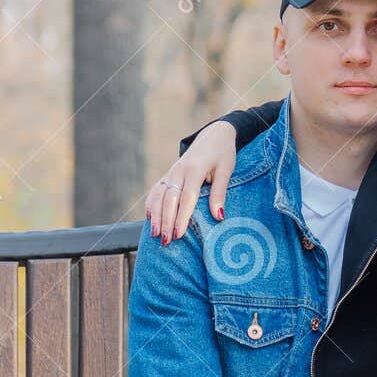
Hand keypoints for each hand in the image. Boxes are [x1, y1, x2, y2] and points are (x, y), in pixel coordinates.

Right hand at [145, 121, 238, 242]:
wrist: (214, 135)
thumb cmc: (222, 154)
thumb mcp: (226, 171)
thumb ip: (220, 193)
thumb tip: (218, 216)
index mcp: (195, 169)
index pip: (186, 197)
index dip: (181, 217)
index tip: (179, 235)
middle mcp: (179, 170)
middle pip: (169, 199)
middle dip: (166, 221)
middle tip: (165, 241)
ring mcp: (172, 172)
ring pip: (159, 195)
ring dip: (156, 215)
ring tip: (155, 234)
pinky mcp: (169, 174)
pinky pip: (156, 190)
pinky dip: (151, 204)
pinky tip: (149, 218)